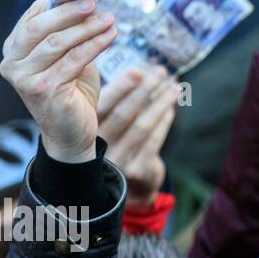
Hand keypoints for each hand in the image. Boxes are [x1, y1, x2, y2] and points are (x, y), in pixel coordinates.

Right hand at [0, 0, 116, 162]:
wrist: (72, 131)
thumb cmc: (71, 89)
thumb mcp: (68, 56)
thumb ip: (69, 32)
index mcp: (14, 50)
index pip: (32, 17)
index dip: (57, 2)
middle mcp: (12, 63)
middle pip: (40, 27)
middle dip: (69, 12)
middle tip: (94, 2)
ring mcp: (25, 78)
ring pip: (58, 42)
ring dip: (88, 28)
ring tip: (110, 19)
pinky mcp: (45, 89)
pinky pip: (74, 59)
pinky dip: (95, 44)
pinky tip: (112, 36)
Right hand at [97, 67, 177, 208]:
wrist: (124, 187)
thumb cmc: (116, 144)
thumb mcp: (107, 124)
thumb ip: (117, 102)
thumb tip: (139, 71)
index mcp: (84, 132)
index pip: (103, 106)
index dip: (122, 87)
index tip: (138, 70)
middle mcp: (96, 148)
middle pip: (124, 114)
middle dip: (145, 90)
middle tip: (160, 71)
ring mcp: (117, 160)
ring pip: (142, 126)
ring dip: (160, 103)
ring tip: (173, 86)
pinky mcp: (136, 170)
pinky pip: (153, 140)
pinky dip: (164, 121)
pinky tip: (171, 107)